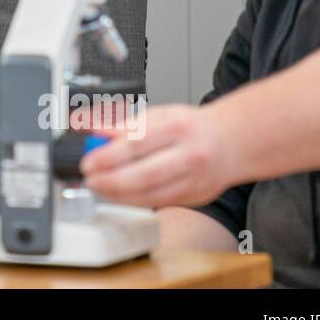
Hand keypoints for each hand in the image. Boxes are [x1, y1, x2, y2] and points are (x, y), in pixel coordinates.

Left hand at [78, 104, 236, 207]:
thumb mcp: (159, 115)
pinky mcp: (196, 197)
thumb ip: (126, 126)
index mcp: (177, 128)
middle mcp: (189, 155)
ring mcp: (195, 180)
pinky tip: (119, 196)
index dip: (109, 156)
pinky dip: (135, 202)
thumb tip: (94, 131)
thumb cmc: (192, 127)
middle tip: (90, 179)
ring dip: (119, 195)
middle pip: (145, 175)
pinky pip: (160, 203)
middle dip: (112, 181)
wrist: (231, 142)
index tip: (88, 162)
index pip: (137, 144)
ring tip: (99, 188)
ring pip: (153, 195)